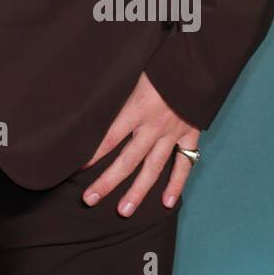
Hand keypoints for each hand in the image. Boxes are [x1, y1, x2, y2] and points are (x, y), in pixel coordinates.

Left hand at [80, 71, 199, 215]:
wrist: (197, 63)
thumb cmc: (161, 63)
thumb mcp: (132, 72)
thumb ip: (116, 89)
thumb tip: (91, 93)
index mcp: (136, 109)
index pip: (109, 137)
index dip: (92, 154)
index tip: (76, 168)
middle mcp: (153, 126)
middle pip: (127, 160)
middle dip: (107, 181)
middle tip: (90, 200)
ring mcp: (172, 134)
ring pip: (153, 168)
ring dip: (138, 191)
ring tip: (124, 211)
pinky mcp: (189, 136)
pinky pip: (184, 164)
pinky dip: (177, 184)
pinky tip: (167, 203)